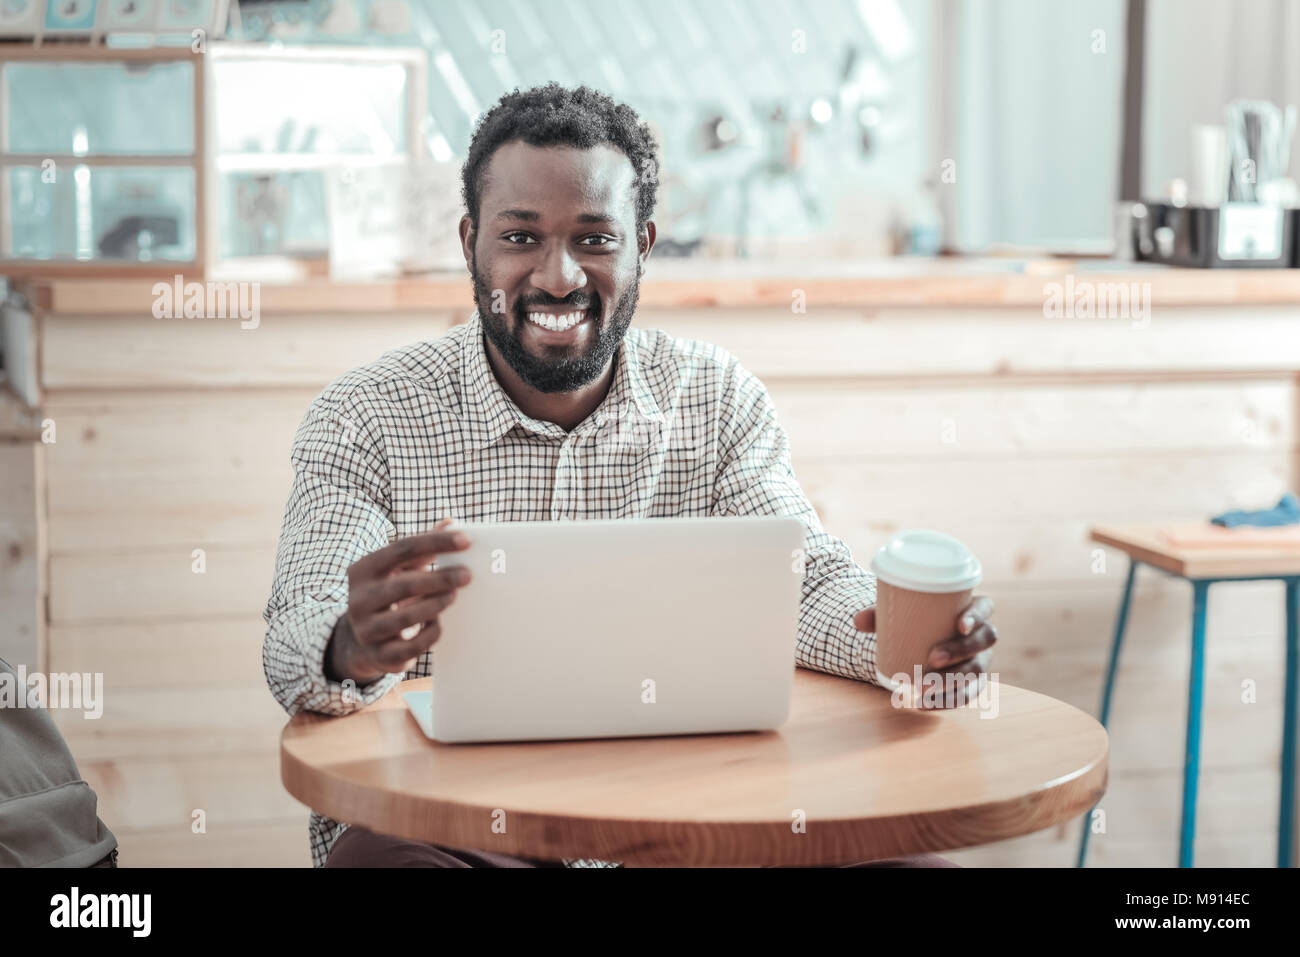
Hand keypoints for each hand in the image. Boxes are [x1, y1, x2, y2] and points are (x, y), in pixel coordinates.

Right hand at [325, 518, 471, 685]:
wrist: (359, 640)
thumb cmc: (388, 593)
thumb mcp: (397, 569)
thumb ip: (422, 547)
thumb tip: (451, 521)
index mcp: (363, 570)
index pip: (402, 548)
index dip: (435, 542)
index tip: (466, 540)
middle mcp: (359, 599)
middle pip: (404, 585)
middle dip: (439, 579)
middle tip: (468, 575)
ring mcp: (366, 629)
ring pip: (406, 618)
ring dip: (435, 605)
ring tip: (454, 595)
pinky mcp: (379, 656)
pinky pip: (411, 647)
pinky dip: (430, 634)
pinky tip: (439, 624)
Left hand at [852, 594, 996, 708]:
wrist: (922, 643)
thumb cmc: (916, 622)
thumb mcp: (900, 614)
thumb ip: (880, 615)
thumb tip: (858, 621)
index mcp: (972, 610)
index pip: (985, 608)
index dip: (977, 616)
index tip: (960, 625)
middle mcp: (982, 635)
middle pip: (984, 641)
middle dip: (960, 651)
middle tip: (932, 659)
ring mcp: (980, 660)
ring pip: (976, 671)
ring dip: (951, 681)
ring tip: (923, 687)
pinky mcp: (973, 683)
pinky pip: (967, 694)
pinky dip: (946, 701)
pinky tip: (926, 704)